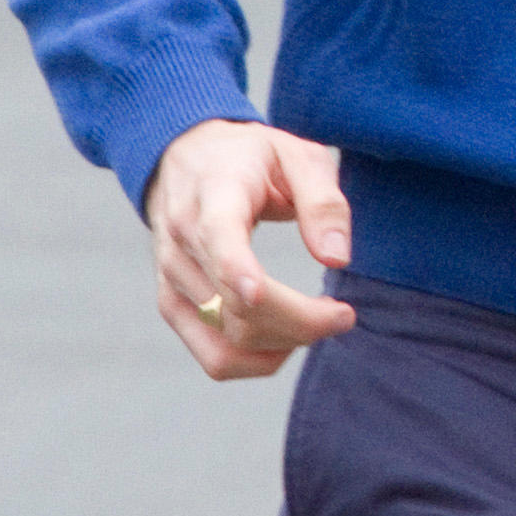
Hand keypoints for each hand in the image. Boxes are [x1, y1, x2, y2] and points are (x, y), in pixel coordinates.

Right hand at [142, 117, 357, 382]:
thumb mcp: (297, 154)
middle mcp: (183, 241)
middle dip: (300, 322)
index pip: (216, 238)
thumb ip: (322, 201)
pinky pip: (214, 357)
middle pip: (235, 306)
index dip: (236, 270)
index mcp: (214, 195)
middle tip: (343, 314)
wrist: (186, 157)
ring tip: (318, 323)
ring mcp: (172, 278)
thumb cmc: (252, 157)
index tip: (261, 294)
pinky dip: (256, 361)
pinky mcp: (173, 304)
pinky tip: (286, 338)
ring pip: (227, 341)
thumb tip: (336, 259)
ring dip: (283, 345)